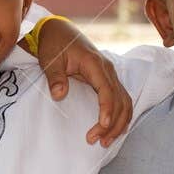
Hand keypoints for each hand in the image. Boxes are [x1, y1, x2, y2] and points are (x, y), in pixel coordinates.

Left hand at [31, 19, 131, 145]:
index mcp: (95, 64)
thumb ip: (55, 77)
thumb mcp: (49, 59)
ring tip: (105, 142)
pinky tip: (113, 131)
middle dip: (112, 123)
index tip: (102, 126)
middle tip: (97, 141)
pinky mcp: (107, 80)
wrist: (59, 31)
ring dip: (118, 123)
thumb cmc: (54, 45)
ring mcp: (110, 75)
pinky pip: (120, 100)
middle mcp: (108, 70)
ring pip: (124, 102)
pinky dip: (120, 116)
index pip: (107, 90)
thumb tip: (59, 94)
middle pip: (120, 100)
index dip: (107, 109)